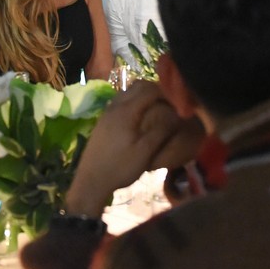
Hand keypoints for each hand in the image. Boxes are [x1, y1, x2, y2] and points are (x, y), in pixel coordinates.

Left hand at [62, 81, 193, 215]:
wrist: (90, 182)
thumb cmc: (120, 168)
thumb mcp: (145, 152)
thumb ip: (161, 130)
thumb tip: (178, 114)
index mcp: (126, 111)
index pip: (150, 89)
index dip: (166, 92)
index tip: (179, 102)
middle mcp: (115, 106)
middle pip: (138, 86)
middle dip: (156, 89)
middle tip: (170, 102)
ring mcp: (107, 112)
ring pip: (128, 92)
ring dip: (144, 94)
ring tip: (158, 107)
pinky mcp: (103, 120)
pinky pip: (121, 100)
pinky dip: (134, 101)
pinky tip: (141, 117)